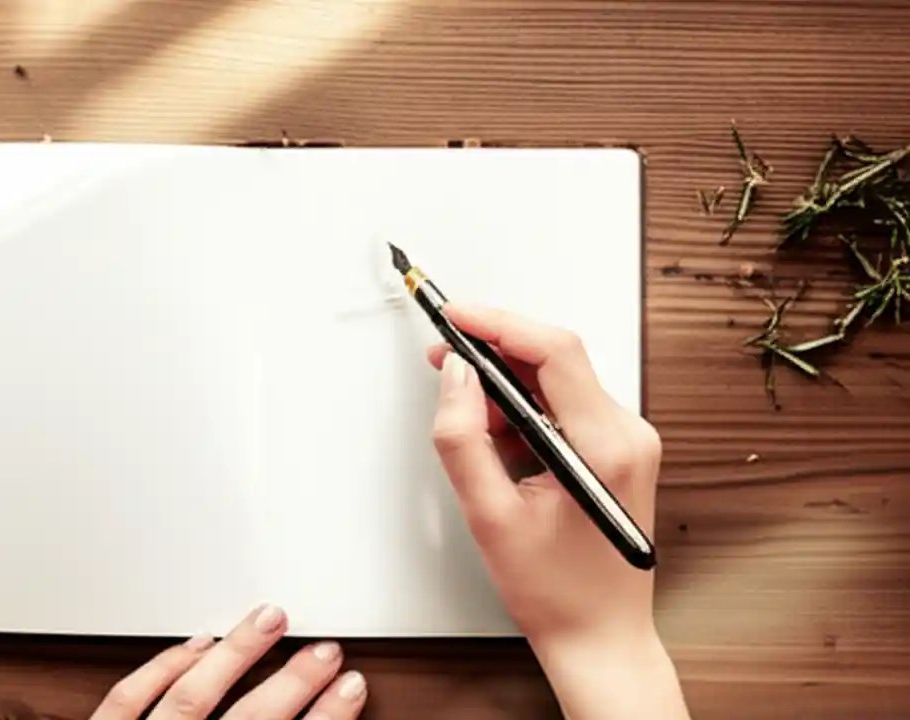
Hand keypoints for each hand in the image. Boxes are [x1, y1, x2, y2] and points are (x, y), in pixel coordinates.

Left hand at [91, 604, 366, 719]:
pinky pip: (126, 703)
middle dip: (293, 682)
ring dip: (235, 655)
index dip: (328, 718)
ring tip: (269, 619)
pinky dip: (162, 669)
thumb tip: (313, 718)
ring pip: (191, 699)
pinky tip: (194, 644)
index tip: (351, 687)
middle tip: (325, 650)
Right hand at [428, 306, 687, 719]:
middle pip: (556, 359)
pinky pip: (565, 406)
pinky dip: (524, 407)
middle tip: (441, 357)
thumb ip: (463, 439)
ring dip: (505, 383)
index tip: (455, 316)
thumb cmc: (556, 592)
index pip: (554, 352)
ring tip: (462, 410)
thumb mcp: (489, 516)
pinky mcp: (617, 451)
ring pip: (558, 381)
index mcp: (605, 447)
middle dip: (493, 350)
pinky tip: (494, 435)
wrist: (600, 637)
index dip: (498, 324)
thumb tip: (453, 377)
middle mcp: (627, 435)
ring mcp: (628, 442)